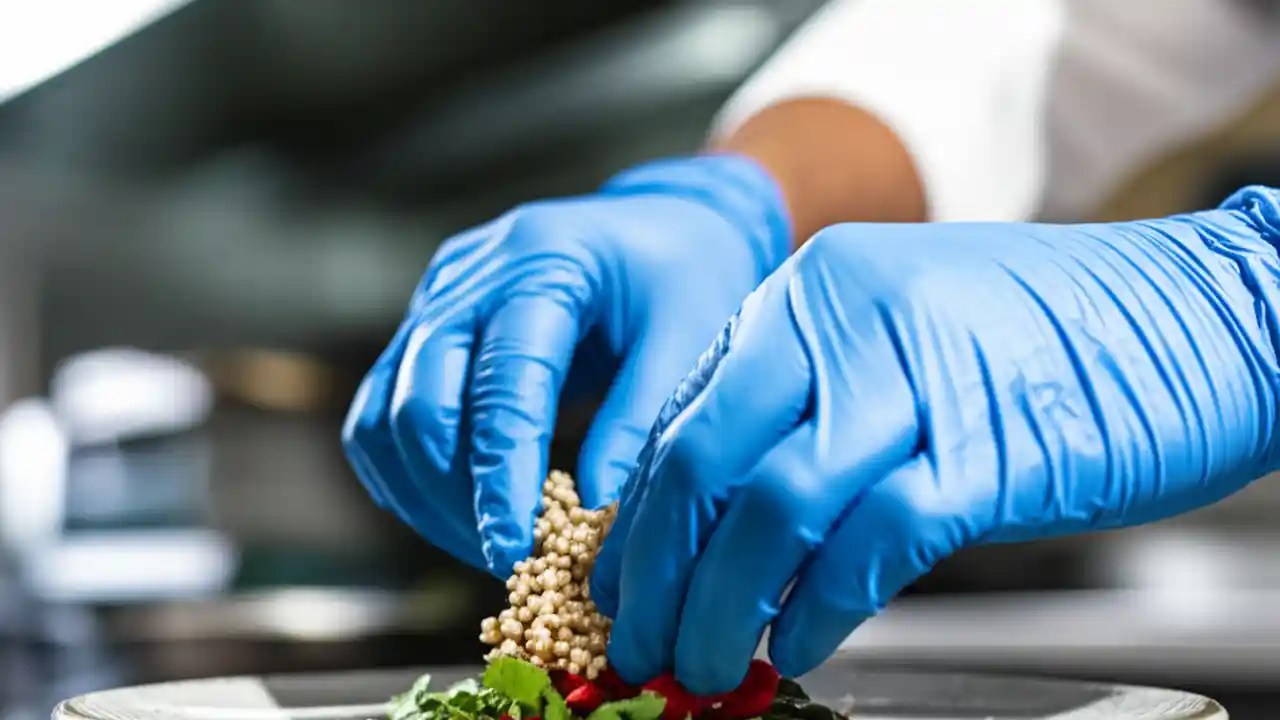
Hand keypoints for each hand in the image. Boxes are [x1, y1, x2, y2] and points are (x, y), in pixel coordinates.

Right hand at [342, 155, 789, 574]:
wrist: (656, 228)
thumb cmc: (683, 278)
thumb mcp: (689, 336)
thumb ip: (640, 420)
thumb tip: (590, 513)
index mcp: (542, 262)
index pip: (503, 380)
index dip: (503, 473)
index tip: (518, 549)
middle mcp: (468, 277)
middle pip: (419, 401)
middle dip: (456, 496)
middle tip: (512, 559)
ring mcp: (433, 302)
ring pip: (382, 418)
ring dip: (425, 496)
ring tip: (490, 546)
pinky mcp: (421, 332)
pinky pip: (379, 418)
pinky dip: (408, 478)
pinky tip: (462, 516)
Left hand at [591, 186, 1279, 692]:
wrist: (1207, 312)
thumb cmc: (1055, 336)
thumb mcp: (905, 336)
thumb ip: (812, 404)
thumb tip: (727, 506)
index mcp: (815, 293)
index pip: (689, 411)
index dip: (643, 512)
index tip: (619, 578)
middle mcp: (846, 322)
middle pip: (704, 462)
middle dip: (657, 569)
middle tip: (639, 640)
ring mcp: (915, 382)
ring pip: (770, 510)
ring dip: (723, 605)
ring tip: (704, 663)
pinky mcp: (987, 452)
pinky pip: (868, 546)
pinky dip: (818, 609)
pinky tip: (798, 646)